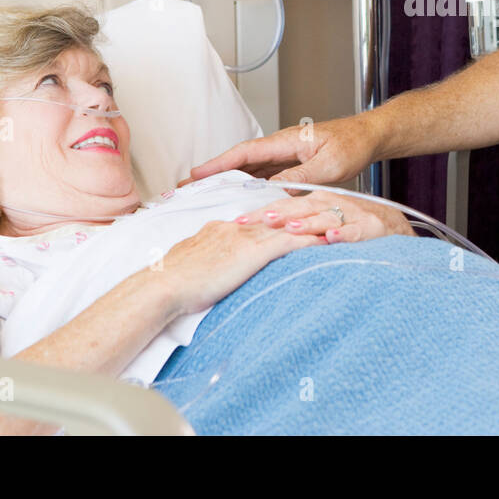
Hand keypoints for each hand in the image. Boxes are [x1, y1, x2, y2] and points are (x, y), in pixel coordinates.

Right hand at [158, 219, 322, 316]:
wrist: (163, 286)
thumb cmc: (172, 284)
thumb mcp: (192, 266)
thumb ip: (208, 262)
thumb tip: (213, 269)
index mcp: (222, 229)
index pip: (256, 219)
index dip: (277, 217)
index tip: (293, 219)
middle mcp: (236, 229)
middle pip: (277, 215)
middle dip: (303, 213)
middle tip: (324, 212)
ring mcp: (246, 238)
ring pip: (287, 225)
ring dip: (312, 224)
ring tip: (335, 224)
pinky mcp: (253, 252)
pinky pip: (289, 242)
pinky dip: (310, 241)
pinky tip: (327, 243)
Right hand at [179, 115, 381, 187]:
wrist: (370, 137)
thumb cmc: (353, 145)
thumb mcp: (328, 166)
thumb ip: (300, 179)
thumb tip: (272, 192)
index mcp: (286, 141)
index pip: (244, 153)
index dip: (218, 165)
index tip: (195, 175)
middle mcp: (281, 147)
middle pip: (240, 161)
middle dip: (213, 174)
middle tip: (187, 188)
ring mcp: (285, 156)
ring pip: (250, 170)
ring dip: (228, 181)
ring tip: (204, 195)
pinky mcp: (292, 165)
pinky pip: (264, 176)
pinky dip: (248, 186)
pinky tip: (238, 198)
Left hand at [239, 189, 414, 242]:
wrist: (394, 224)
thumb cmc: (352, 222)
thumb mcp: (322, 217)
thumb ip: (296, 224)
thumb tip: (259, 233)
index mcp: (315, 200)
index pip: (282, 204)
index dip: (259, 213)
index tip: (236, 222)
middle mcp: (331, 204)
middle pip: (299, 208)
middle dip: (277, 215)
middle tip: (256, 221)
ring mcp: (350, 215)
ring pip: (324, 218)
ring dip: (307, 224)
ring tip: (289, 228)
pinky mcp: (370, 228)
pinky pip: (354, 231)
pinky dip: (343, 234)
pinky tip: (331, 238)